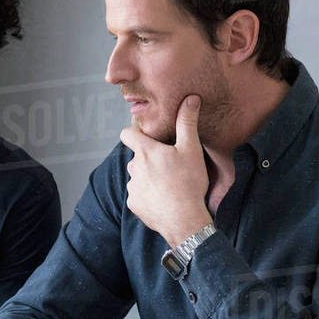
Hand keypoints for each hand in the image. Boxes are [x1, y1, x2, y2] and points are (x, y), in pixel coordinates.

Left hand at [119, 94, 212, 247]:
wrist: (184, 220)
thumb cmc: (189, 182)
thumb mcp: (191, 150)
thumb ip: (188, 123)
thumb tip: (190, 98)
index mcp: (145, 152)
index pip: (127, 134)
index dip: (135, 133)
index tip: (148, 137)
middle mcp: (134, 168)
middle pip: (137, 157)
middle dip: (149, 159)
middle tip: (170, 166)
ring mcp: (132, 187)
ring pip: (138, 177)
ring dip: (149, 178)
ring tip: (169, 185)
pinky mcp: (133, 204)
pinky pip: (138, 195)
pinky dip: (148, 196)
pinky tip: (164, 199)